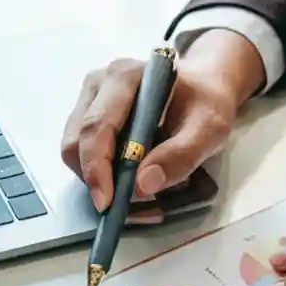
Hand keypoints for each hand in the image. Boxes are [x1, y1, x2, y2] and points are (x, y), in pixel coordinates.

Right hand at [60, 29, 264, 210]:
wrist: (204, 87)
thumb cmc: (206, 102)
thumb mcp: (210, 128)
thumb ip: (181, 155)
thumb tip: (142, 185)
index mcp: (125, 76)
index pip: (97, 127)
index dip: (97, 169)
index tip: (108, 204)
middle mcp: (100, 84)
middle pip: (77, 143)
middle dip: (99, 182)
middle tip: (130, 208)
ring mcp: (90, 100)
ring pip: (76, 153)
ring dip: (101, 183)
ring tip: (140, 199)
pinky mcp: (88, 118)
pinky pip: (84, 156)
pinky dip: (104, 178)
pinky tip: (133, 185)